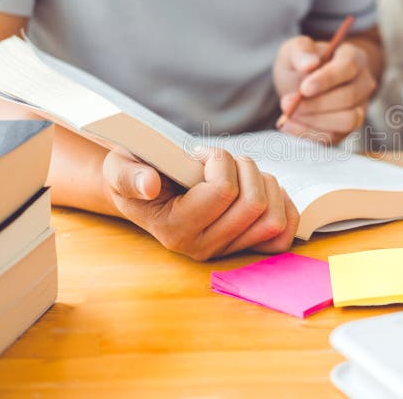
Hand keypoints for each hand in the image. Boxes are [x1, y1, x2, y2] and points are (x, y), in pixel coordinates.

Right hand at [102, 149, 299, 260]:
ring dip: (263, 182)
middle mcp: (201, 247)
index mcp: (173, 228)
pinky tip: (263, 187)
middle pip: (254, 204)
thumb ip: (128, 175)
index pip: (222, 191)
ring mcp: (226, 249)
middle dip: (244, 168)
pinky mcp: (246, 246)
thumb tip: (149, 186)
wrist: (145, 190)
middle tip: (222, 160)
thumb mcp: (120, 167)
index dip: (219, 160)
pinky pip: (282, 235)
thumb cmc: (136, 172)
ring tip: (238, 173)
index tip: (199, 154)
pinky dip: (282, 206)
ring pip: (272, 217)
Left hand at [273, 35, 376, 143]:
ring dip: (314, 120)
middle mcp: (363, 84)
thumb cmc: (301, 63)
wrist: (301, 83)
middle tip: (286, 103)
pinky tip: (289, 125)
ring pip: (347, 120)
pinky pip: (334, 136)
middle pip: (349, 96)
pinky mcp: (347, 129)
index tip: (304, 89)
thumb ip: (300, 52)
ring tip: (288, 114)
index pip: (348, 67)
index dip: (327, 79)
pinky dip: (309, 133)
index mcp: (354, 57)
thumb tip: (310, 64)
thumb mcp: (294, 49)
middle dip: (316, 103)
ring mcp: (359, 108)